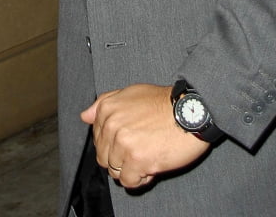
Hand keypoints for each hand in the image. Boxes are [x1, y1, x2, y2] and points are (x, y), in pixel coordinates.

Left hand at [80, 84, 208, 188]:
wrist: (190, 111)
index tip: (131, 139)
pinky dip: (141, 178)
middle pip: (104, 158)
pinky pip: (129, 181)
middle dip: (121, 158)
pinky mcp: (137, 160)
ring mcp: (123, 143)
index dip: (115, 144)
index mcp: (108, 109)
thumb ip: (105, 104)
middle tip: (141, 149)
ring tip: (148, 154)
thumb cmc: (164, 103)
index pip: (98, 140)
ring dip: (132, 168)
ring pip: (115, 171)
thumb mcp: (131, 93)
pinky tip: (152, 164)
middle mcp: (112, 125)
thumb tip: (85, 116)